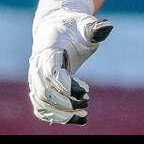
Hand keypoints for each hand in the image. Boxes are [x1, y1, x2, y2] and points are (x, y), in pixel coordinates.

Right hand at [28, 0, 112, 125]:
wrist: (56, 25)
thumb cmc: (73, 26)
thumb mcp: (85, 25)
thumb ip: (94, 28)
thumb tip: (108, 26)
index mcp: (47, 51)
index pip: (52, 73)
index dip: (68, 86)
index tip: (87, 90)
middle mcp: (37, 66)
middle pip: (44, 91)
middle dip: (65, 103)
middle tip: (86, 104)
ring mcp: (35, 77)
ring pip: (40, 101)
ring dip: (60, 113)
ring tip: (83, 116)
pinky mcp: (38, 85)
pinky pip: (40, 105)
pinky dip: (53, 115)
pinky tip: (72, 119)